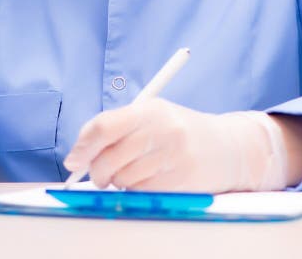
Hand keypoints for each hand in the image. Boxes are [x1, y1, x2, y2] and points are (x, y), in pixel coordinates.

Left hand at [63, 98, 292, 192]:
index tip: (73, 160)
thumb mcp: (153, 116)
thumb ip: (117, 128)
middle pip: (109, 158)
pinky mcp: (181, 181)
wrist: (228, 147)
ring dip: (120, 181)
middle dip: (96, 171)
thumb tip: (78, 155)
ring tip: (135, 171)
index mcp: (151, 109)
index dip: (83, 145)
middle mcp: (163, 130)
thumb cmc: (180, 131)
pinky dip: (138, 190)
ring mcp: (174, 156)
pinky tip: (151, 179)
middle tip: (98, 175)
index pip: (105, 126)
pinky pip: (142, 192)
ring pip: (123, 179)